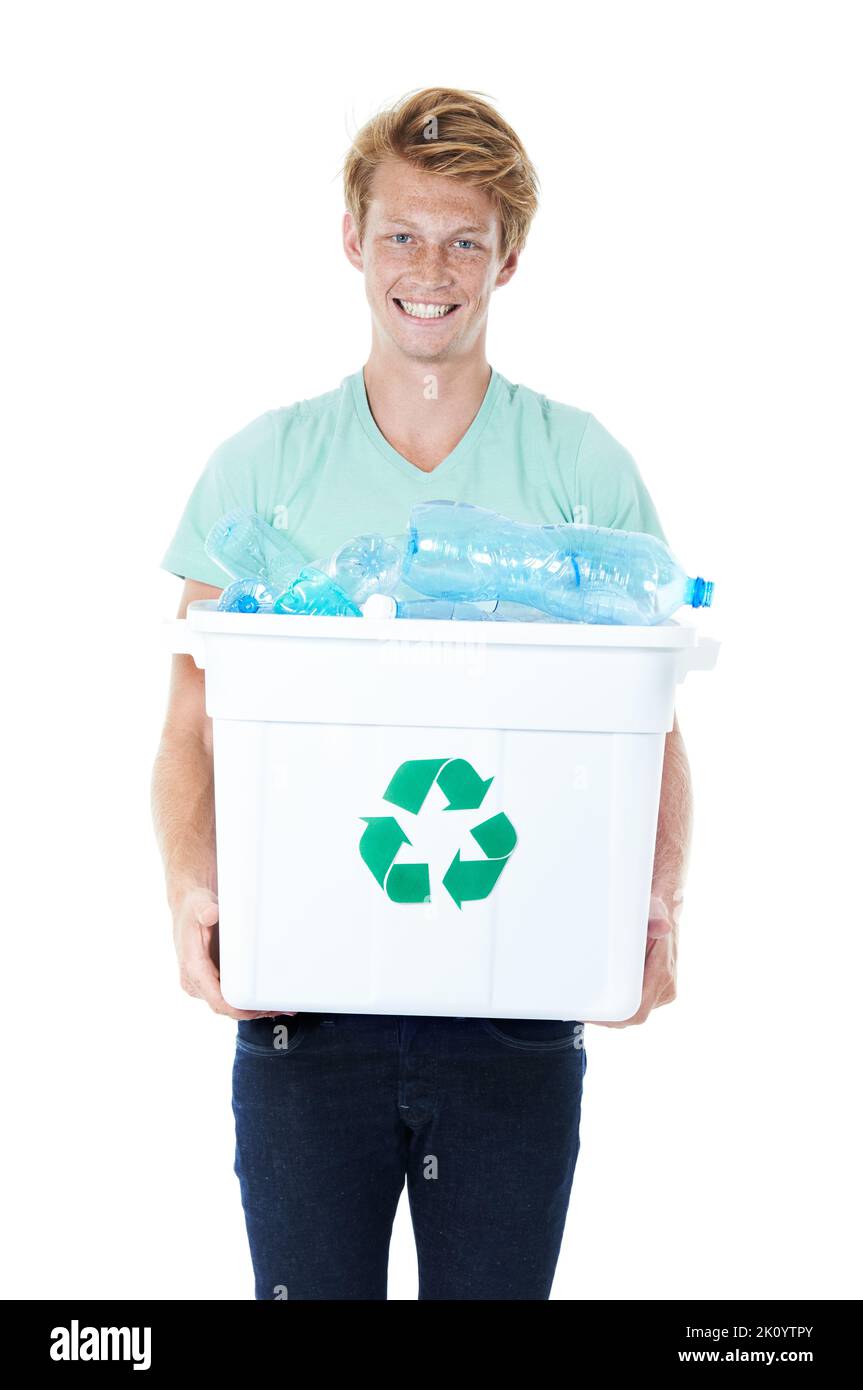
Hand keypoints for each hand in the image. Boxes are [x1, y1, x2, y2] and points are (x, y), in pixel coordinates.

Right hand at [172, 887, 292, 1020]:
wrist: (189, 907)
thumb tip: (210, 915)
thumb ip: (205, 911)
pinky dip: (247, 1001)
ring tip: (280, 1007)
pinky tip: (267, 1000)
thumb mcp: (199, 905)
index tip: (261, 1010)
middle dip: (252, 1012)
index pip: (217, 1000)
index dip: (240, 1010)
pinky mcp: (211, 981)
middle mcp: (195, 981)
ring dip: (252, 1009)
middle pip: (225, 1008)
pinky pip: (228, 997)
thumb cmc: (195, 907)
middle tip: (279, 1009)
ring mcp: (202, 984)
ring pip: (228, 1006)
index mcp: (193, 967)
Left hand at [585, 890, 679, 1027]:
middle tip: (582, 1011)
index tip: (592, 1014)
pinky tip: (604, 999)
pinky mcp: (659, 991)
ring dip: (613, 1014)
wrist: (665, 910)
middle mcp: (666, 986)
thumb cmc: (652, 909)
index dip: (613, 1018)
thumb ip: (654, 919)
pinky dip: (621, 1005)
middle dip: (607, 1018)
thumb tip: (662, 927)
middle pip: (632, 1017)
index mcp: (663, 972)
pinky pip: (637, 1005)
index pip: (637, 1011)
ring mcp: (663, 990)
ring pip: (634, 1013)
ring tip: (589, 1006)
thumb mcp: (651, 910)